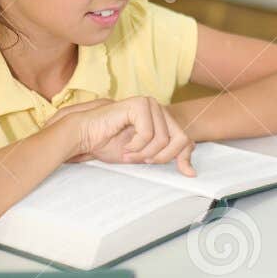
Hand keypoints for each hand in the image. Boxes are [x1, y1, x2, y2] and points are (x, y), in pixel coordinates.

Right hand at [50, 97, 196, 175]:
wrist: (85, 135)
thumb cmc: (110, 144)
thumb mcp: (145, 156)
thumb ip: (167, 158)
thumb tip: (191, 172)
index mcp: (162, 119)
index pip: (186, 140)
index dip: (186, 158)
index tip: (188, 174)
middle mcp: (159, 108)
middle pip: (180, 139)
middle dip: (161, 157)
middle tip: (142, 160)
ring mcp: (150, 104)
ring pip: (164, 139)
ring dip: (144, 153)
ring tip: (129, 153)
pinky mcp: (139, 104)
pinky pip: (148, 133)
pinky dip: (136, 145)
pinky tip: (125, 145)